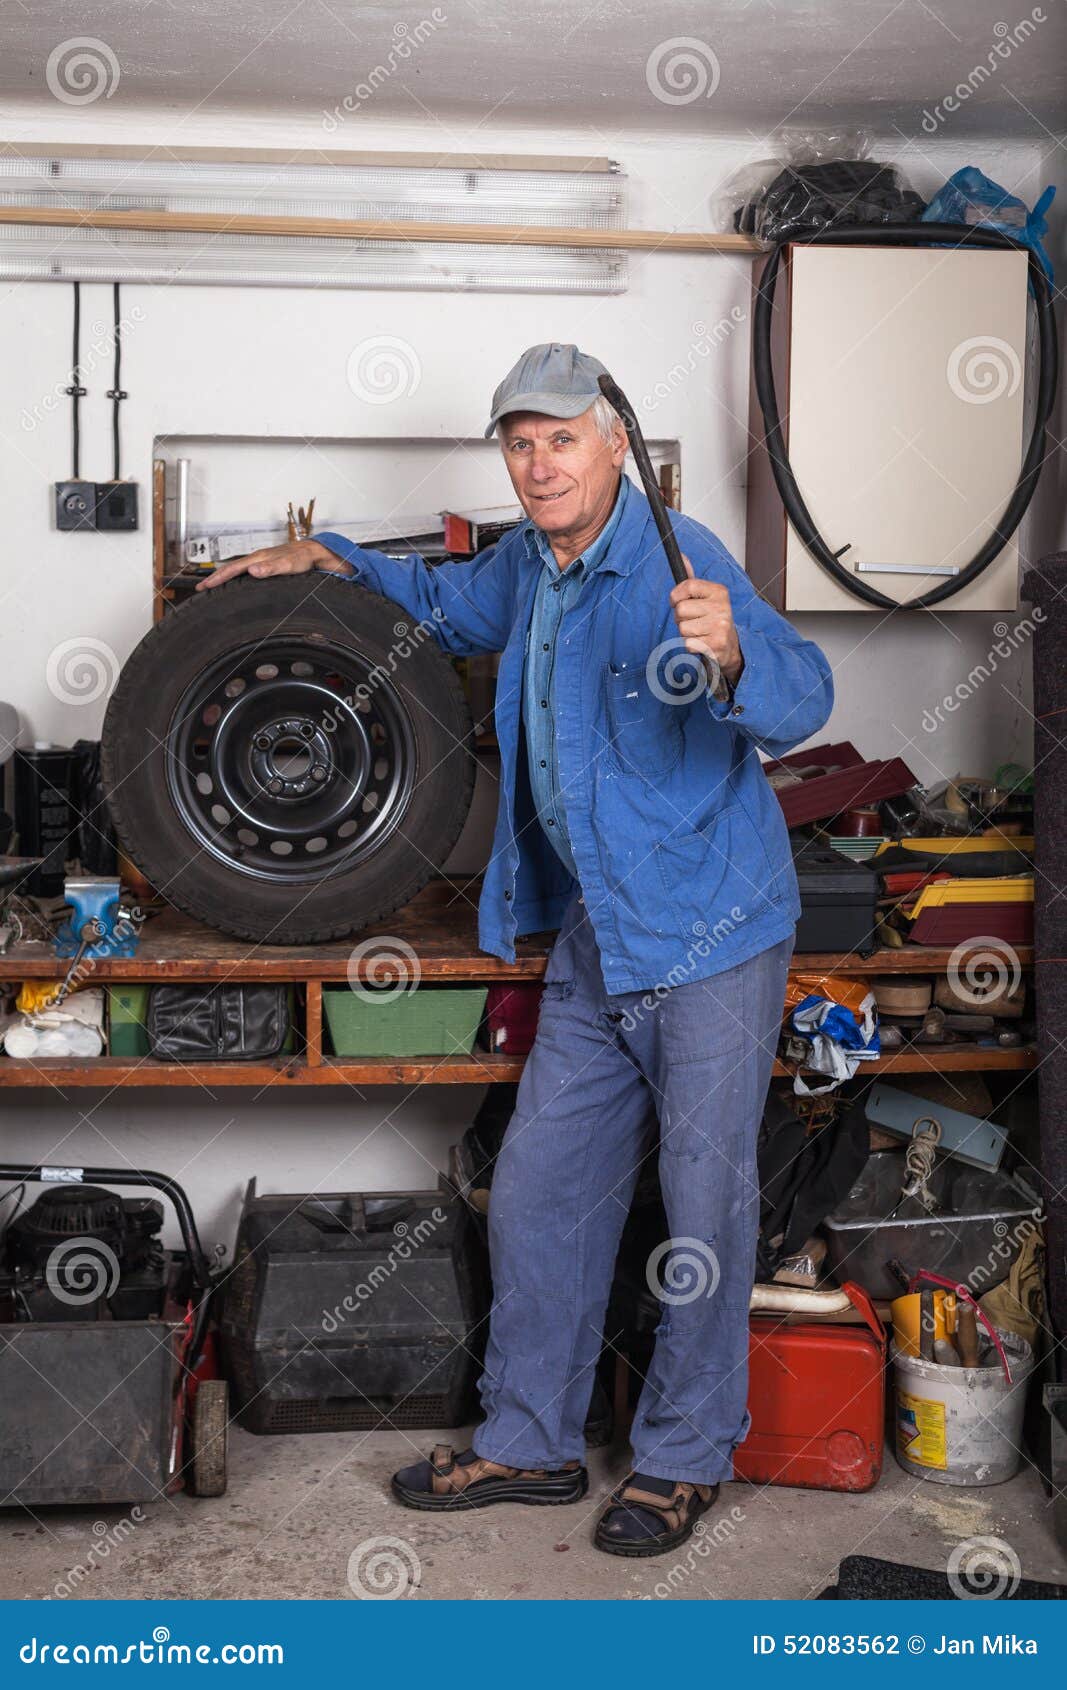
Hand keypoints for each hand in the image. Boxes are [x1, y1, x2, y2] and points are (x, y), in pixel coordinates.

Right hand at [195, 538, 344, 589]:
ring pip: (237, 570)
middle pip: (231, 568)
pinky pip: (245, 571)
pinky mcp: (265, 565)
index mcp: (258, 558)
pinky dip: (234, 577)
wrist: (312, 552)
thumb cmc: (302, 559)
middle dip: (215, 578)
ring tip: (211, 586)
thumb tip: (252, 571)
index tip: (205, 586)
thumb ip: (271, 568)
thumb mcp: (287, 565)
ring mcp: (260, 561)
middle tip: (200, 588)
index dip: (218, 578)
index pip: (233, 569)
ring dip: (223, 578)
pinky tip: (234, 583)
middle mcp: (257, 558)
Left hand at [669, 556, 742, 687]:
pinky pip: (688, 643)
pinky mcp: (717, 644)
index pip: (687, 586)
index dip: (676, 596)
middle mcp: (722, 607)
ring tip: (699, 632)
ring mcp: (720, 626)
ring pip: (683, 628)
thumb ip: (692, 580)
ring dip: (686, 633)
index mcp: (719, 591)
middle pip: (681, 609)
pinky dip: (691, 645)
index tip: (677, 601)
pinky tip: (702, 642)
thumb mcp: (706, 597)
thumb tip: (681, 556)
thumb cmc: (712, 619)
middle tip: (692, 621)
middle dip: (680, 618)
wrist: (730, 646)